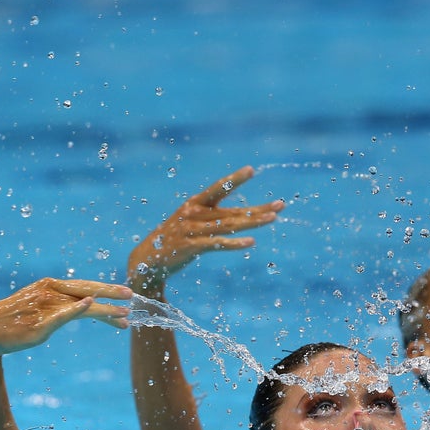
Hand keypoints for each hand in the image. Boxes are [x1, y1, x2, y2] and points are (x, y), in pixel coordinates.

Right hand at [0, 279, 131, 362]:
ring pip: (80, 305)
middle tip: (132, 296)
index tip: (128, 294)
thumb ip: (64, 305)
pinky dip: (75, 308)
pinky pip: (61, 314)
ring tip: (124, 314)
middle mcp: (50, 292)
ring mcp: (45, 307)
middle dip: (111, 292)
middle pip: (86, 290)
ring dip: (104, 309)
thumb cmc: (17, 319)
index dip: (107, 289)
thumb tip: (89, 304)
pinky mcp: (40, 323)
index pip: (85, 286)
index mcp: (51, 286)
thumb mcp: (43, 308)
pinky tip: (90, 304)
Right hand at [127, 166, 285, 292]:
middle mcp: (194, 213)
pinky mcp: (190, 247)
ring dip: (252, 222)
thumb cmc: (175, 240)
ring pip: (229, 225)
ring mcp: (192, 230)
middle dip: (259, 208)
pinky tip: (251, 242)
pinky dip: (234, 243)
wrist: (147, 260)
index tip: (252, 169)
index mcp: (195, 204)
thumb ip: (216, 218)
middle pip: (233, 210)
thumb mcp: (193, 223)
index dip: (235, 179)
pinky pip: (217, 244)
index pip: (218, 188)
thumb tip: (244, 216)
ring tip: (273, 219)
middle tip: (281, 204)